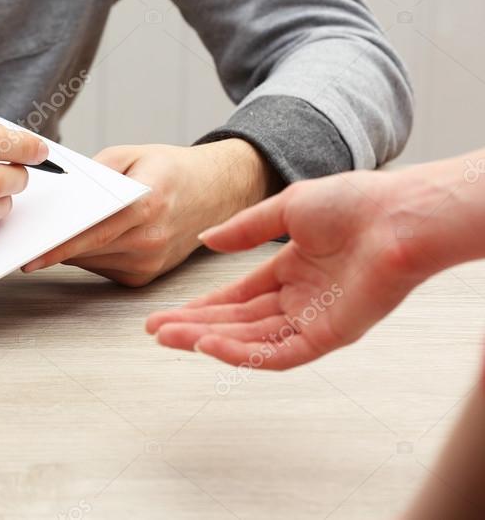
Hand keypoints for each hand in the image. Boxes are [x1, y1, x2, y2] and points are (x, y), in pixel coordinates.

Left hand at [22, 139, 279, 286]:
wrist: (219, 191)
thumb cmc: (174, 169)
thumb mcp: (133, 154)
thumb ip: (97, 171)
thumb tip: (64, 194)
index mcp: (149, 205)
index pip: (93, 233)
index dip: (59, 246)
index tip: (31, 255)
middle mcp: (151, 240)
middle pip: (87, 251)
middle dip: (56, 244)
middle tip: (28, 238)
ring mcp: (150, 263)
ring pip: (91, 262)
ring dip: (71, 250)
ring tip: (54, 232)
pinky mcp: (146, 277)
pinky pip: (103, 268)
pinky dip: (89, 255)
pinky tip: (87, 238)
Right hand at [145, 169, 447, 369]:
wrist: (399, 216)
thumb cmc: (357, 203)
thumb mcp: (287, 207)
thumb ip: (244, 230)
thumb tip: (206, 240)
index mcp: (292, 270)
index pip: (236, 297)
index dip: (200, 306)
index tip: (166, 313)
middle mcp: (301, 299)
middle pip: (236, 321)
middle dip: (193, 326)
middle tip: (156, 332)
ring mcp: (314, 319)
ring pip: (250, 340)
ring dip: (208, 340)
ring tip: (170, 338)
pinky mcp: (329, 336)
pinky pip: (279, 352)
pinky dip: (243, 353)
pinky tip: (209, 345)